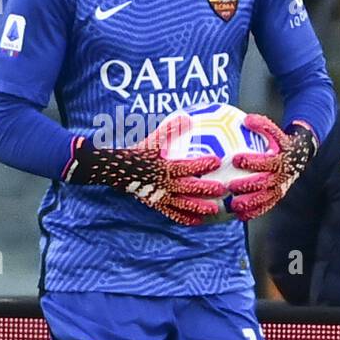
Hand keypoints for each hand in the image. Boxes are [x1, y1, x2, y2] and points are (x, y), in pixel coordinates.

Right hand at [62, 114, 225, 225]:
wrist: (116, 171)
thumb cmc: (137, 153)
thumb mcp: (152, 139)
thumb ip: (170, 130)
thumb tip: (187, 117)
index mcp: (163, 166)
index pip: (186, 165)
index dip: (201, 164)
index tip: (217, 160)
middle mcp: (163, 183)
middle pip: (188, 187)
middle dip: (206, 188)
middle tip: (223, 189)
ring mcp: (159, 196)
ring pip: (182, 204)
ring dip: (199, 207)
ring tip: (215, 209)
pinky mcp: (156, 205)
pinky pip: (173, 214)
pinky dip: (185, 218)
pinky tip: (198, 222)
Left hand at [227, 114, 316, 220]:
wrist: (300, 154)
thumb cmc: (280, 141)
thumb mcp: (275, 131)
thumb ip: (262, 125)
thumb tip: (246, 119)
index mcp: (281, 158)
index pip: (266, 161)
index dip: (252, 161)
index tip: (235, 159)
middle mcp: (282, 175)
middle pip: (264, 182)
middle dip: (247, 184)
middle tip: (230, 185)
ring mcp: (281, 187)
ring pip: (265, 198)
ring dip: (250, 202)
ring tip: (234, 205)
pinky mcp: (277, 195)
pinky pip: (266, 206)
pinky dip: (254, 212)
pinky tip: (240, 216)